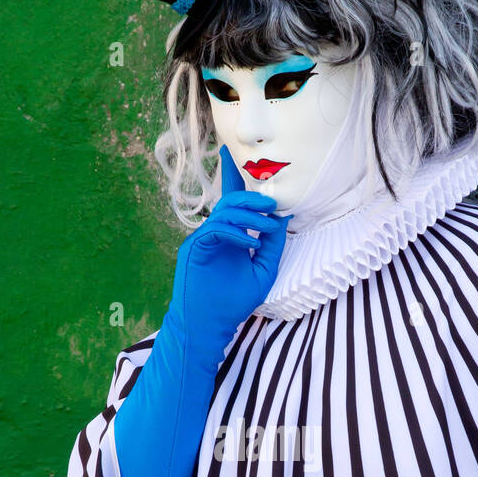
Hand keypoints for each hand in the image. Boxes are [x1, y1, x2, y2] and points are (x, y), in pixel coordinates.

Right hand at [165, 145, 291, 367]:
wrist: (211, 325)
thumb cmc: (234, 303)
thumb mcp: (263, 272)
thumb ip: (273, 245)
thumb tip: (283, 217)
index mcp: (229, 235)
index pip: (231, 200)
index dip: (230, 174)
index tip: (228, 151)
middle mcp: (214, 233)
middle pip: (230, 200)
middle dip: (252, 198)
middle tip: (272, 205)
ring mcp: (202, 239)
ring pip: (224, 212)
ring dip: (249, 216)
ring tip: (266, 228)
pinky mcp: (194, 248)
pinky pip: (216, 230)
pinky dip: (236, 233)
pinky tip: (249, 244)